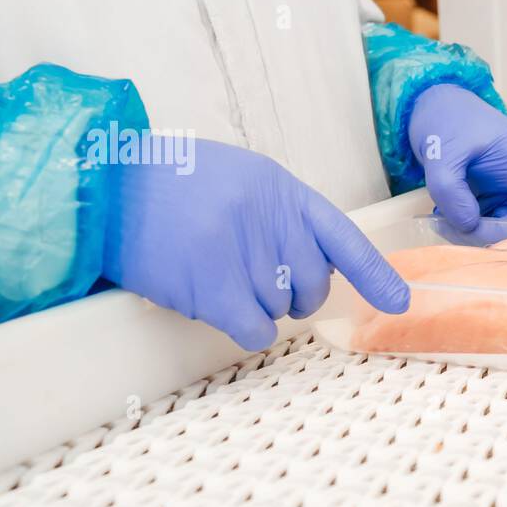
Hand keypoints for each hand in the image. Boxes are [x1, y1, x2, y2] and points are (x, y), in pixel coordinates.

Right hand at [103, 138, 408, 350]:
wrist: (105, 185)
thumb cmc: (170, 185)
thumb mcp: (239, 178)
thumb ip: (280, 216)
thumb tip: (313, 265)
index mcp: (282, 191)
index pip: (344, 239)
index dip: (376, 275)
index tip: (400, 302)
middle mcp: (270, 220)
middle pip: (312, 286)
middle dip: (290, 293)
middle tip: (246, 274)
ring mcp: (242, 252)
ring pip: (280, 309)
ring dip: (252, 304)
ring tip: (212, 270)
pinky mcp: (212, 286)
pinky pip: (254, 328)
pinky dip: (242, 325)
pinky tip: (215, 303)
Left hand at [408, 84, 506, 230]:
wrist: (428, 105)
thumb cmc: (444, 117)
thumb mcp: (441, 153)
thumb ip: (451, 191)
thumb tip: (468, 225)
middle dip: (498, 233)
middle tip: (463, 230)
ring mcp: (505, 188)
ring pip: (506, 225)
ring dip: (478, 230)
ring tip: (446, 217)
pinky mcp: (490, 196)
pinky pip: (488, 221)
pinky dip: (467, 224)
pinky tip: (445, 213)